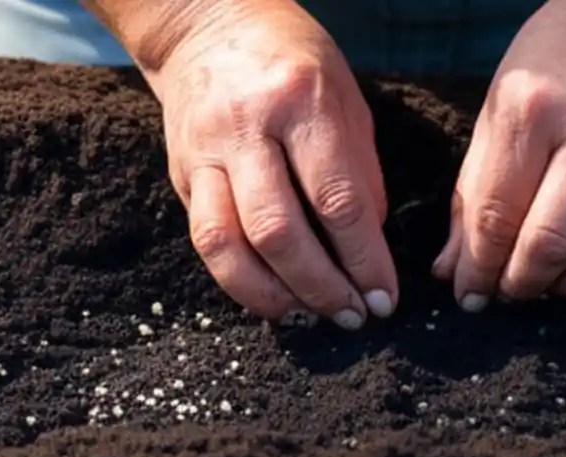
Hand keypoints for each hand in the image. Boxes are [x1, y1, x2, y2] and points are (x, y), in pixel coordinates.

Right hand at [144, 0, 395, 328]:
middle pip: (278, 231)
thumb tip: (366, 249)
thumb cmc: (293, 62)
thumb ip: (359, 172)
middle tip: (353, 316)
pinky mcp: (180, 175)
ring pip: (227, 245)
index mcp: (299, 101)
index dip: (364, 260)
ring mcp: (203, 153)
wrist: (208, 24)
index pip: (336, 199)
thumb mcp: (346, 98)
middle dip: (321, 287)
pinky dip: (240, 280)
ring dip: (272, 295)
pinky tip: (273, 298)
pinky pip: (206, 241)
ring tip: (309, 317)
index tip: (385, 297)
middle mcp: (244, 128)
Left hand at [432, 0, 565, 308]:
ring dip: (558, 287)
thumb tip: (449, 268)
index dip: (477, 267)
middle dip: (514, 284)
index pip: (495, 213)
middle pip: (545, 241)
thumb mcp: (493, 114)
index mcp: (526, 112)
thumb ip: (470, 193)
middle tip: (498, 296)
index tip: (465, 293)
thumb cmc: (550, 66)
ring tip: (534, 286)